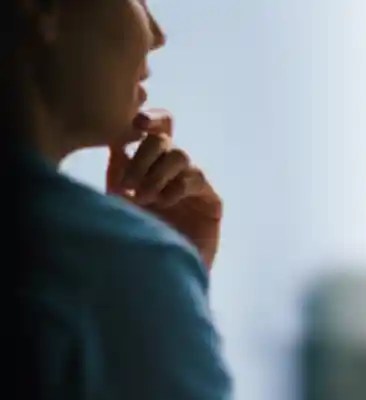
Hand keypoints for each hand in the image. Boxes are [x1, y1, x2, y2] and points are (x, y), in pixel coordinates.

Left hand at [107, 109, 222, 269]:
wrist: (156, 277)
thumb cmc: (132, 241)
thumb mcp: (117, 199)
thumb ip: (118, 168)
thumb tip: (115, 138)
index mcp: (148, 165)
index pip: (155, 128)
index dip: (150, 118)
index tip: (135, 124)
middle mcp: (171, 172)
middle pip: (164, 138)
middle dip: (144, 155)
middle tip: (129, 184)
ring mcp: (193, 186)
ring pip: (180, 155)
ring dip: (157, 173)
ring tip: (144, 198)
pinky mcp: (211, 202)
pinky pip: (196, 179)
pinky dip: (176, 186)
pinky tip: (163, 203)